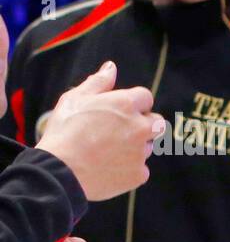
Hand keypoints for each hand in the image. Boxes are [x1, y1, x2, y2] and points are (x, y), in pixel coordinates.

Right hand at [37, 61, 162, 200]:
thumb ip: (98, 82)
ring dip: (136, 147)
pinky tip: (109, 167)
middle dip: (143, 124)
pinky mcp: (139, 174)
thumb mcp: (75, 99)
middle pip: (156, 122)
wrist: (60, 170)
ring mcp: (141, 152)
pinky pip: (141, 169)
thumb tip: (111, 67)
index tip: (120, 111)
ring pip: (148, 146)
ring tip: (108, 151)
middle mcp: (140, 127)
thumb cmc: (64, 132)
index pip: (145, 97)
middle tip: (118, 131)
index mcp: (125, 105)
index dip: (133, 103)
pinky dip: (129, 168)